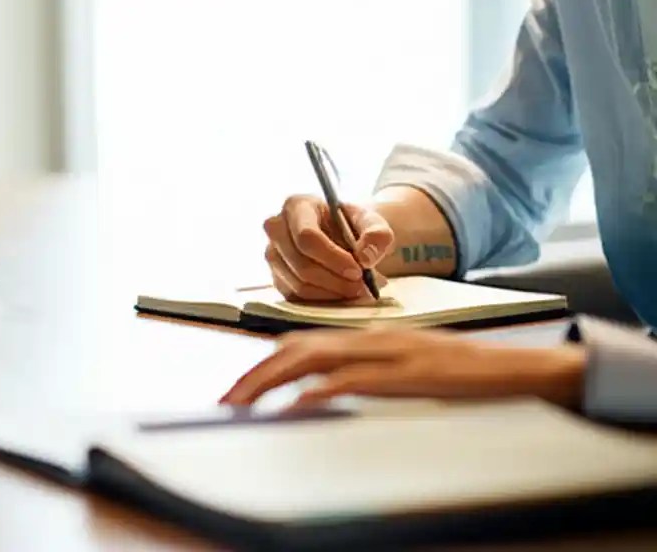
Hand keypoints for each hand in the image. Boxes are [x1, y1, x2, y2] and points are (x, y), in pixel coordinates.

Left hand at [220, 327, 585, 407]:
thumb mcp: (405, 364)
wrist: (514, 368)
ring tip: (245, 404)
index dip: (265, 363)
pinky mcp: (407, 374)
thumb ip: (368, 369)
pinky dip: (321, 391)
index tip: (240, 386)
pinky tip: (298, 406)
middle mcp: (371, 338)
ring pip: (314, 359)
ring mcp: (388, 353)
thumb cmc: (461, 371)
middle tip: (227, 400)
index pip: (302, 342)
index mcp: (368, 336)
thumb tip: (327, 387)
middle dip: (255, 375)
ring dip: (272, 382)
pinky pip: (353, 380)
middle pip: (296, 349)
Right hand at [263, 195, 393, 301]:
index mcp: (296, 206)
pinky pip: (296, 297)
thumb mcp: (371, 222)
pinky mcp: (276, 276)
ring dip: (332, 293)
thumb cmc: (351, 225)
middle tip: (363, 286)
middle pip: (301, 263)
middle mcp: (276, 228)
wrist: (340, 235)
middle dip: (335, 280)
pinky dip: (323, 300)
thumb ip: (377, 235)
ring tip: (358, 290)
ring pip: (298, 284)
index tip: (358, 270)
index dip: (332, 257)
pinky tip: (342, 294)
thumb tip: (366, 258)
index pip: (306, 236)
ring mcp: (272, 254)